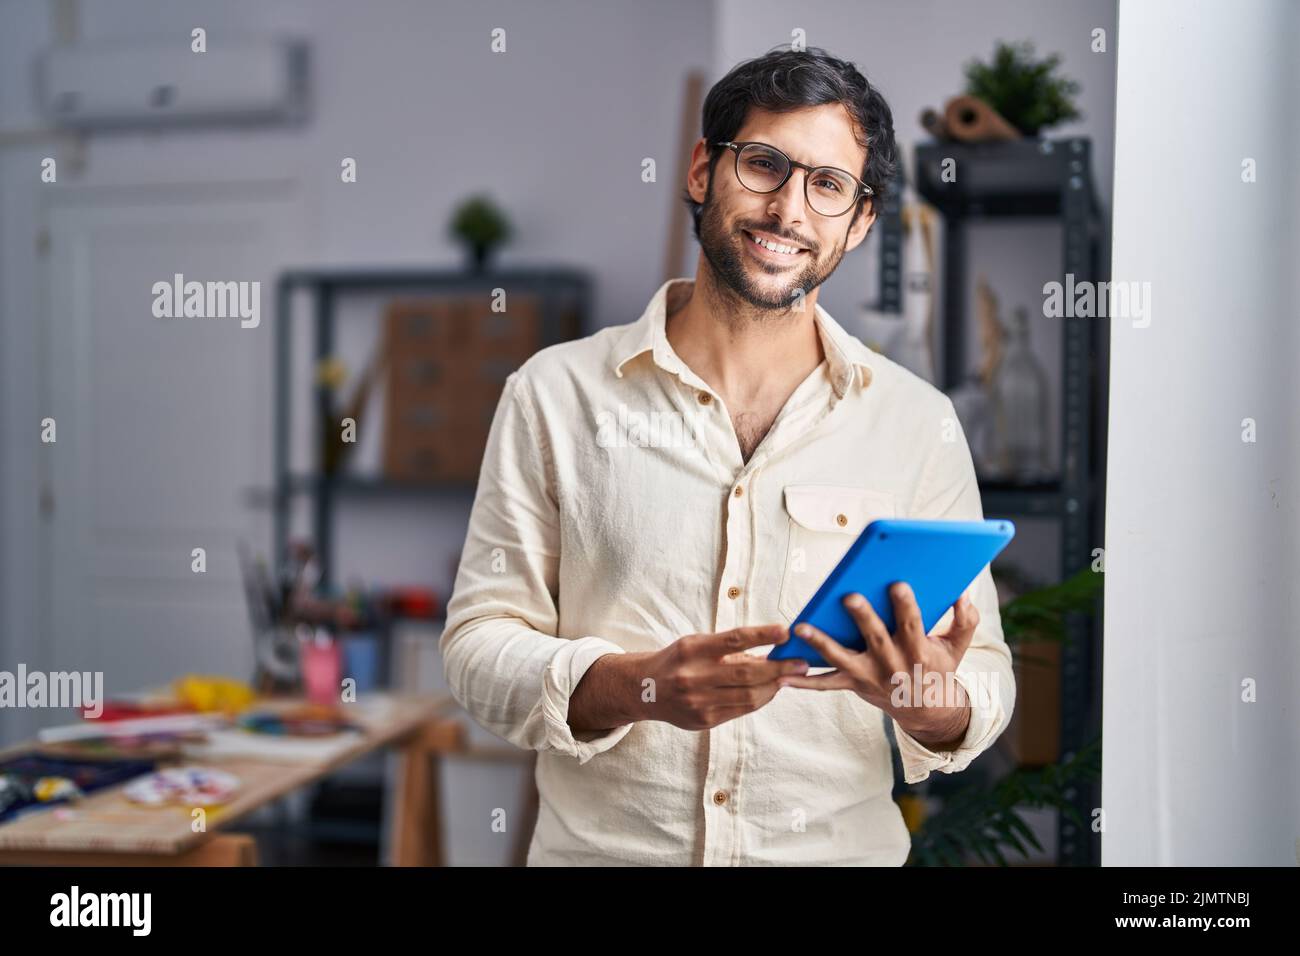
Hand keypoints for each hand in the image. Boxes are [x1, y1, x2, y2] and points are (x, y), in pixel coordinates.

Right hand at [638, 624, 808, 730]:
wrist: (646, 690)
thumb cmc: (679, 661)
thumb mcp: (697, 644)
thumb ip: (730, 649)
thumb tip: (772, 650)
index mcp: (692, 650)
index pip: (733, 640)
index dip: (761, 635)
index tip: (785, 631)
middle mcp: (693, 676)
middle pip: (746, 673)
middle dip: (779, 668)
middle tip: (802, 663)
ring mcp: (698, 702)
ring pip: (748, 696)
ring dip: (774, 686)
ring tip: (791, 677)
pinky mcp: (703, 721)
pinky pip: (741, 710)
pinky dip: (761, 699)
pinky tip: (771, 690)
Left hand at [778, 583, 977, 747]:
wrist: (926, 710)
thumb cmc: (938, 667)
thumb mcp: (957, 647)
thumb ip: (965, 620)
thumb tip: (963, 594)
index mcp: (918, 651)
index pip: (913, 626)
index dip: (906, 606)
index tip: (898, 584)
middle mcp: (892, 664)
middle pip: (875, 638)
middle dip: (863, 617)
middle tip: (849, 596)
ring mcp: (869, 676)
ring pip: (842, 659)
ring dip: (821, 643)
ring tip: (801, 627)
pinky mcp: (852, 684)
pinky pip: (824, 684)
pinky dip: (802, 681)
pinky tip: (782, 674)